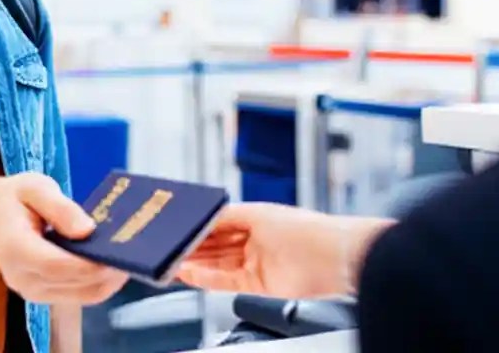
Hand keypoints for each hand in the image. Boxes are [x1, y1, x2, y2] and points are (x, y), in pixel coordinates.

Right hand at [0, 173, 128, 304]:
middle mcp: (22, 278)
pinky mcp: (47, 295)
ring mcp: (34, 291)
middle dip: (109, 271)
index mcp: (14, 248)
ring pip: (85, 295)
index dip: (89, 263)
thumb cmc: (16, 199)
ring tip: (132, 256)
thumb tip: (87, 230)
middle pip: (76, 285)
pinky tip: (115, 262)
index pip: (55, 265)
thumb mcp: (35, 187)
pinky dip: (102, 281)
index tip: (119, 253)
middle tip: (139, 252)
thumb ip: (60, 207)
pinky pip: (82, 295)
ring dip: (111, 279)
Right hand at [176, 203, 391, 297]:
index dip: (195, 225)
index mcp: (255, 218)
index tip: (174, 226)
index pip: (216, 222)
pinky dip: (205, 277)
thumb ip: (227, 217)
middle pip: (214, 244)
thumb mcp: (258, 214)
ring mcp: (256, 263)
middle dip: (190, 244)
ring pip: (216, 263)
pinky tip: (187, 272)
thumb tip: (202, 218)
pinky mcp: (258, 284)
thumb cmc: (305, 229)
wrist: (334, 257)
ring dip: (193, 262)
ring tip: (170, 260)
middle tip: (165, 245)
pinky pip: (224, 281)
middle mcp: (254, 241)